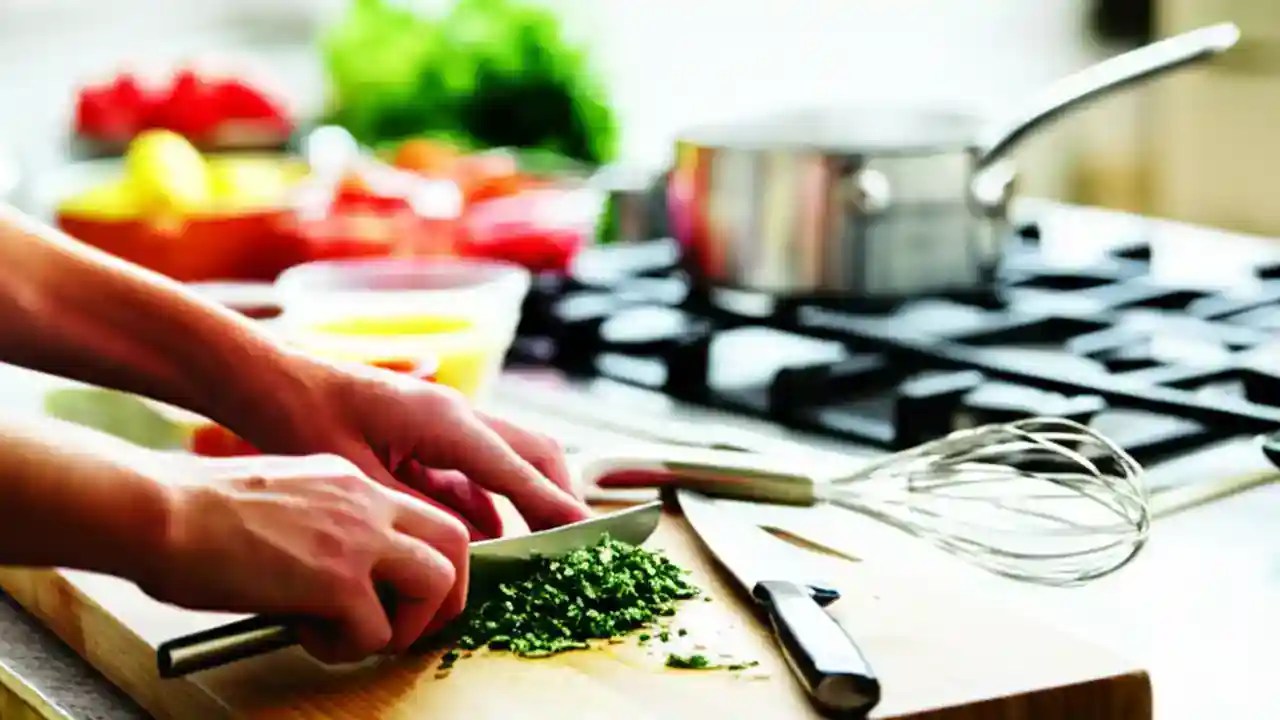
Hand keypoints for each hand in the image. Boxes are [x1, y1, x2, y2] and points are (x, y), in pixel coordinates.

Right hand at [143, 452, 468, 663]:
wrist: (159, 511)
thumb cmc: (196, 510)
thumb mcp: (284, 495)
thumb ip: (323, 521)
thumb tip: (337, 573)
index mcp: (352, 480)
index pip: (425, 512)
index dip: (430, 557)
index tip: (408, 590)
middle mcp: (366, 501)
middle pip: (455, 541)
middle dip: (447, 593)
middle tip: (414, 624)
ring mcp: (356, 538)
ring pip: (437, 581)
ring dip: (407, 623)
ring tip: (360, 635)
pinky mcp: (335, 580)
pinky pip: (375, 631)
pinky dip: (349, 647)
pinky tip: (307, 634)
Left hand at [228, 357, 589, 539]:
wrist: (267, 379)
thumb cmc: (300, 416)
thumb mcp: (357, 475)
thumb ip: (416, 509)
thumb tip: (462, 545)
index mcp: (444, 419)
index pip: (517, 466)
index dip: (553, 505)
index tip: (585, 536)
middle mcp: (456, 415)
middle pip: (532, 453)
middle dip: (557, 495)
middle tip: (574, 543)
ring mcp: (444, 423)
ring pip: (505, 464)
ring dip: (523, 502)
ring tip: (531, 551)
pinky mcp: (426, 436)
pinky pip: (472, 474)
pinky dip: (485, 505)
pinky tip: (478, 541)